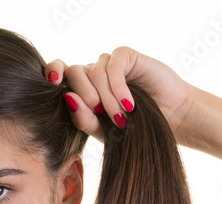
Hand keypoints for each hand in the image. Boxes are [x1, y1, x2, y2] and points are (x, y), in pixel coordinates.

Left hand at [45, 47, 197, 143]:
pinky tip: (129, 104)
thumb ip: (83, 118)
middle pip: (74, 71)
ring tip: (121, 117)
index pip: (59, 73)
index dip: (53, 72)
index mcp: (81, 89)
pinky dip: (118, 88)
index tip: (52, 82)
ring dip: (106, 98)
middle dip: (84, 94)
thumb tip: (67, 98)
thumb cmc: (133, 129)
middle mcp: (92, 73)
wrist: (169, 121)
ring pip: (94, 72)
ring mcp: (109, 63)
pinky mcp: (126, 56)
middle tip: (100, 112)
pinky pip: (113, 67)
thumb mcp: (103, 130)